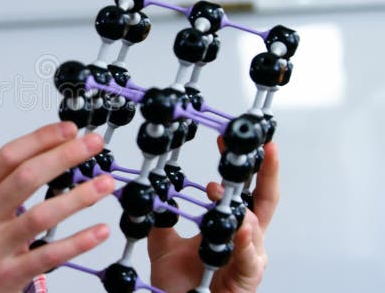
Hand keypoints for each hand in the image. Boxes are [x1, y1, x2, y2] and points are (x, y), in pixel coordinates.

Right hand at [0, 122, 115, 292]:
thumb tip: (35, 163)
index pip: (8, 156)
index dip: (41, 139)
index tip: (68, 129)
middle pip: (28, 177)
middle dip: (65, 156)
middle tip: (93, 144)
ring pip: (43, 214)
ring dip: (80, 196)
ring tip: (106, 183)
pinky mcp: (8, 275)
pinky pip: (50, 255)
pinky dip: (79, 242)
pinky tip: (100, 231)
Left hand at [148, 140, 279, 291]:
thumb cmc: (180, 285)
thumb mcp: (163, 243)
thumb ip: (162, 217)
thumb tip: (151, 189)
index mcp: (229, 227)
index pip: (240, 189)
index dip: (239, 163)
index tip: (228, 138)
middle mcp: (245, 239)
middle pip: (264, 199)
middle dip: (266, 171)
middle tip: (262, 146)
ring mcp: (249, 258)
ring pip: (255, 225)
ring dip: (239, 205)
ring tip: (221, 190)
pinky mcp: (248, 278)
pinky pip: (249, 257)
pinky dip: (245, 239)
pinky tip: (240, 225)